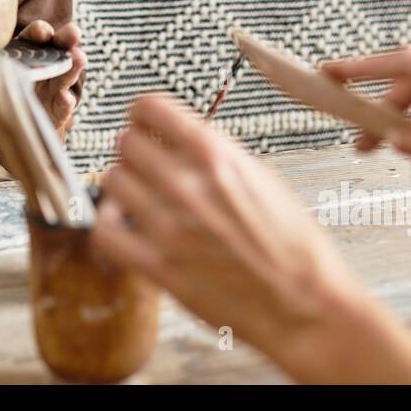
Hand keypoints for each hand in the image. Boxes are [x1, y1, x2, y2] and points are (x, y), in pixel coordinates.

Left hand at [17, 19, 84, 137]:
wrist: (11, 127)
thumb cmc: (2, 97)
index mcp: (27, 56)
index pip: (33, 38)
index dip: (39, 32)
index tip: (42, 31)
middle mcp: (45, 69)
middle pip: (57, 51)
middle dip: (66, 39)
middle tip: (73, 33)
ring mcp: (54, 89)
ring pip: (66, 76)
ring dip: (73, 67)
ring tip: (78, 57)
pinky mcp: (58, 112)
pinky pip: (63, 107)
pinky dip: (65, 102)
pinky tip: (65, 97)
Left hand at [91, 93, 410, 382]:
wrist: (306, 303)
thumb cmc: (294, 245)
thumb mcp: (262, 177)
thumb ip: (216, 154)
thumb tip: (180, 138)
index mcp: (217, 156)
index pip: (149, 107)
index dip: (143, 114)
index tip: (145, 122)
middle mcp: (187, 185)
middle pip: (125, 142)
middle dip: (135, 149)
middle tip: (145, 162)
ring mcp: (168, 226)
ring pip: (111, 180)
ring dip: (122, 185)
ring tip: (137, 195)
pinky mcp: (156, 266)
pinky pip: (104, 229)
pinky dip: (108, 222)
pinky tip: (124, 223)